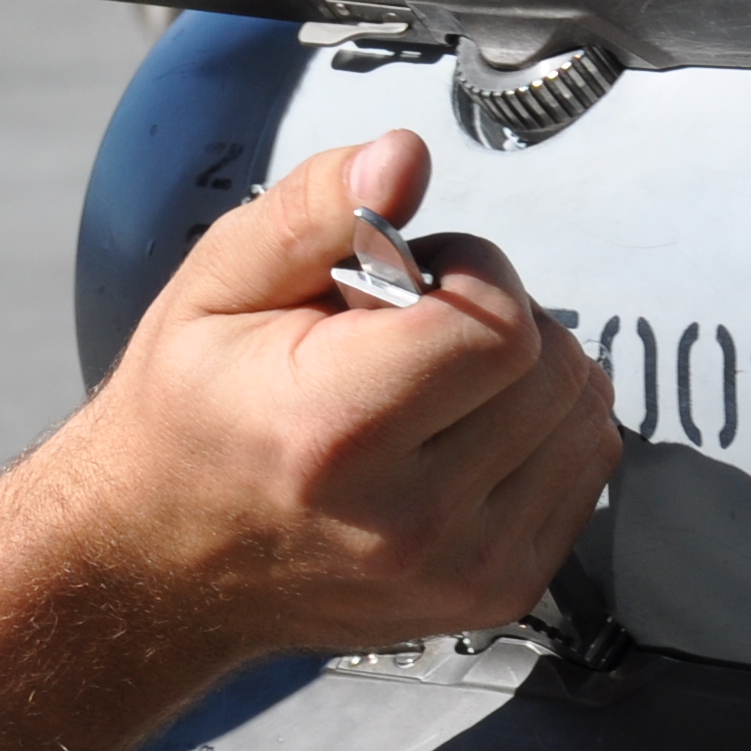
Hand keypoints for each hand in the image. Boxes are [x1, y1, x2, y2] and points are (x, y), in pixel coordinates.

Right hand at [46, 130, 617, 658]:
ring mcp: (462, 572)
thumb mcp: (216, 284)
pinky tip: (459, 434)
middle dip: (501, 318)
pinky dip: (539, 434)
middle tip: (412, 333)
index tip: (413, 279)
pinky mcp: (498, 593)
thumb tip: (406, 157)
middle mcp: (410, 520)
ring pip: (586, 419)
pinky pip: (585, 472)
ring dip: (527, 376)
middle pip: (555, 369)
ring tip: (432, 385)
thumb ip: (315, 207)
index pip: (500, 327)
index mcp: (335, 434)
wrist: (164, 565)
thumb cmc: (189, 416)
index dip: (472, 273)